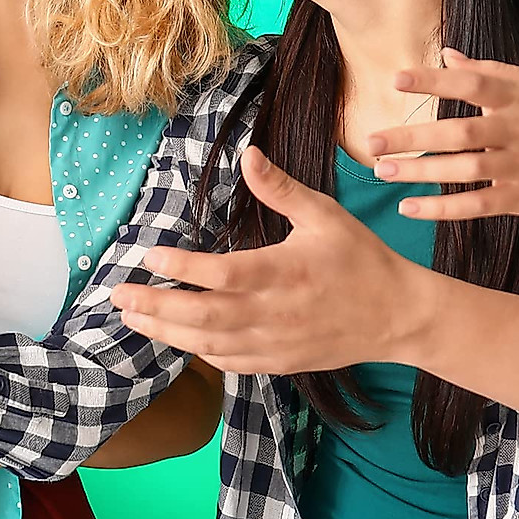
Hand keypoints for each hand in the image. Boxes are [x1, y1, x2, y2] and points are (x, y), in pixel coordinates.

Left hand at [109, 147, 427, 373]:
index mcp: (284, 272)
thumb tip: (248, 154)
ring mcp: (276, 344)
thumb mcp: (324, 214)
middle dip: (155, 307)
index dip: (181, 269)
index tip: (147, 257)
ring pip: (210, 345)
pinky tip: (176, 339)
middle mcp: (275, 313)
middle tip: (118, 294)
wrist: (400, 316)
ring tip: (132, 317)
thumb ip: (280, 188)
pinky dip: (198, 354)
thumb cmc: (360, 259)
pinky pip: (231, 363)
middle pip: (203, 316)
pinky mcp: (281, 363)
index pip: (221, 274)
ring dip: (166, 333)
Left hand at [367, 48, 518, 219]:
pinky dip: (441, 209)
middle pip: (457, 131)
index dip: (433, 80)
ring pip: (463, 169)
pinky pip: (476, 205)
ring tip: (382, 171)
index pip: (470, 82)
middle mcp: (516, 130)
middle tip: (371, 140)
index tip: (396, 80)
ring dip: (419, 171)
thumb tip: (448, 54)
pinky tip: (409, 208)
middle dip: (411, 136)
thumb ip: (491, 71)